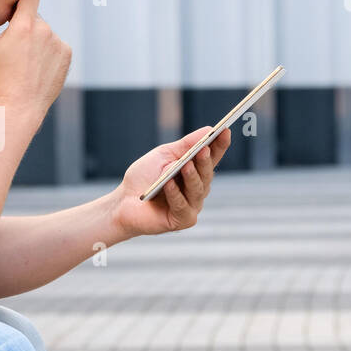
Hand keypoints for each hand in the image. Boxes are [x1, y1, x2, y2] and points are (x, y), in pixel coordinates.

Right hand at [0, 0, 69, 120]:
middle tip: (15, 46)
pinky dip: (49, 52)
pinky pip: (57, 45)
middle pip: (36, 17)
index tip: (15, 12)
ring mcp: (58, 42)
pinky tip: (37, 66)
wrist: (20, 106)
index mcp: (24, 25)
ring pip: (46, 32)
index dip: (22, 2)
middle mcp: (45, 30)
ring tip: (25, 60)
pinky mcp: (66, 54)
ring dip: (37, 39)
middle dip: (26, 26)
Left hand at [111, 127, 231, 238]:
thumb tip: (209, 130)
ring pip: (197, 190)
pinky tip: (169, 183)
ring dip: (191, 177)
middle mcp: (198, 189)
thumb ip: (185, 145)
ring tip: (186, 165)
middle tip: (204, 149)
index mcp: (196, 171)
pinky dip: (175, 194)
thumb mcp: (163, 155)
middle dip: (205, 161)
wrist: (124, 202)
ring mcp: (192, 205)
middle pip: (206, 174)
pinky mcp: (182, 220)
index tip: (225, 130)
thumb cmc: (145, 177)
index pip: (212, 157)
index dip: (220, 145)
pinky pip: (182, 206)